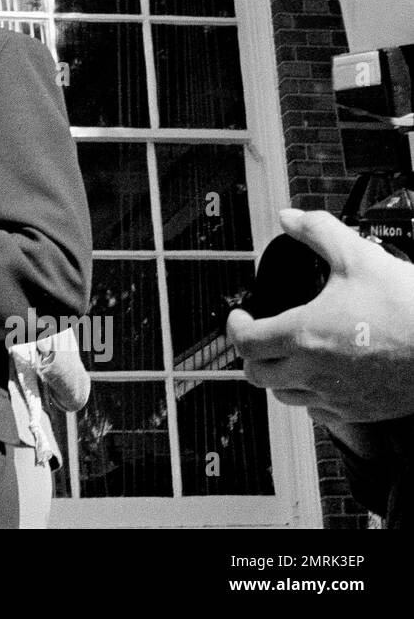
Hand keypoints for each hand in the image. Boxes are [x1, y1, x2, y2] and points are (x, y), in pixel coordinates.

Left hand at [227, 208, 413, 422]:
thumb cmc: (408, 306)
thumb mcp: (359, 256)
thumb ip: (319, 231)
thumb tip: (290, 217)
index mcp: (302, 335)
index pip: (244, 342)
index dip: (235, 326)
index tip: (240, 316)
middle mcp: (312, 372)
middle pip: (257, 374)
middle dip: (253, 353)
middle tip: (260, 336)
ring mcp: (336, 397)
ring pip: (285, 396)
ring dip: (279, 377)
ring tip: (288, 356)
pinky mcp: (360, 412)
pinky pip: (320, 414)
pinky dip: (311, 397)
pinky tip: (322, 378)